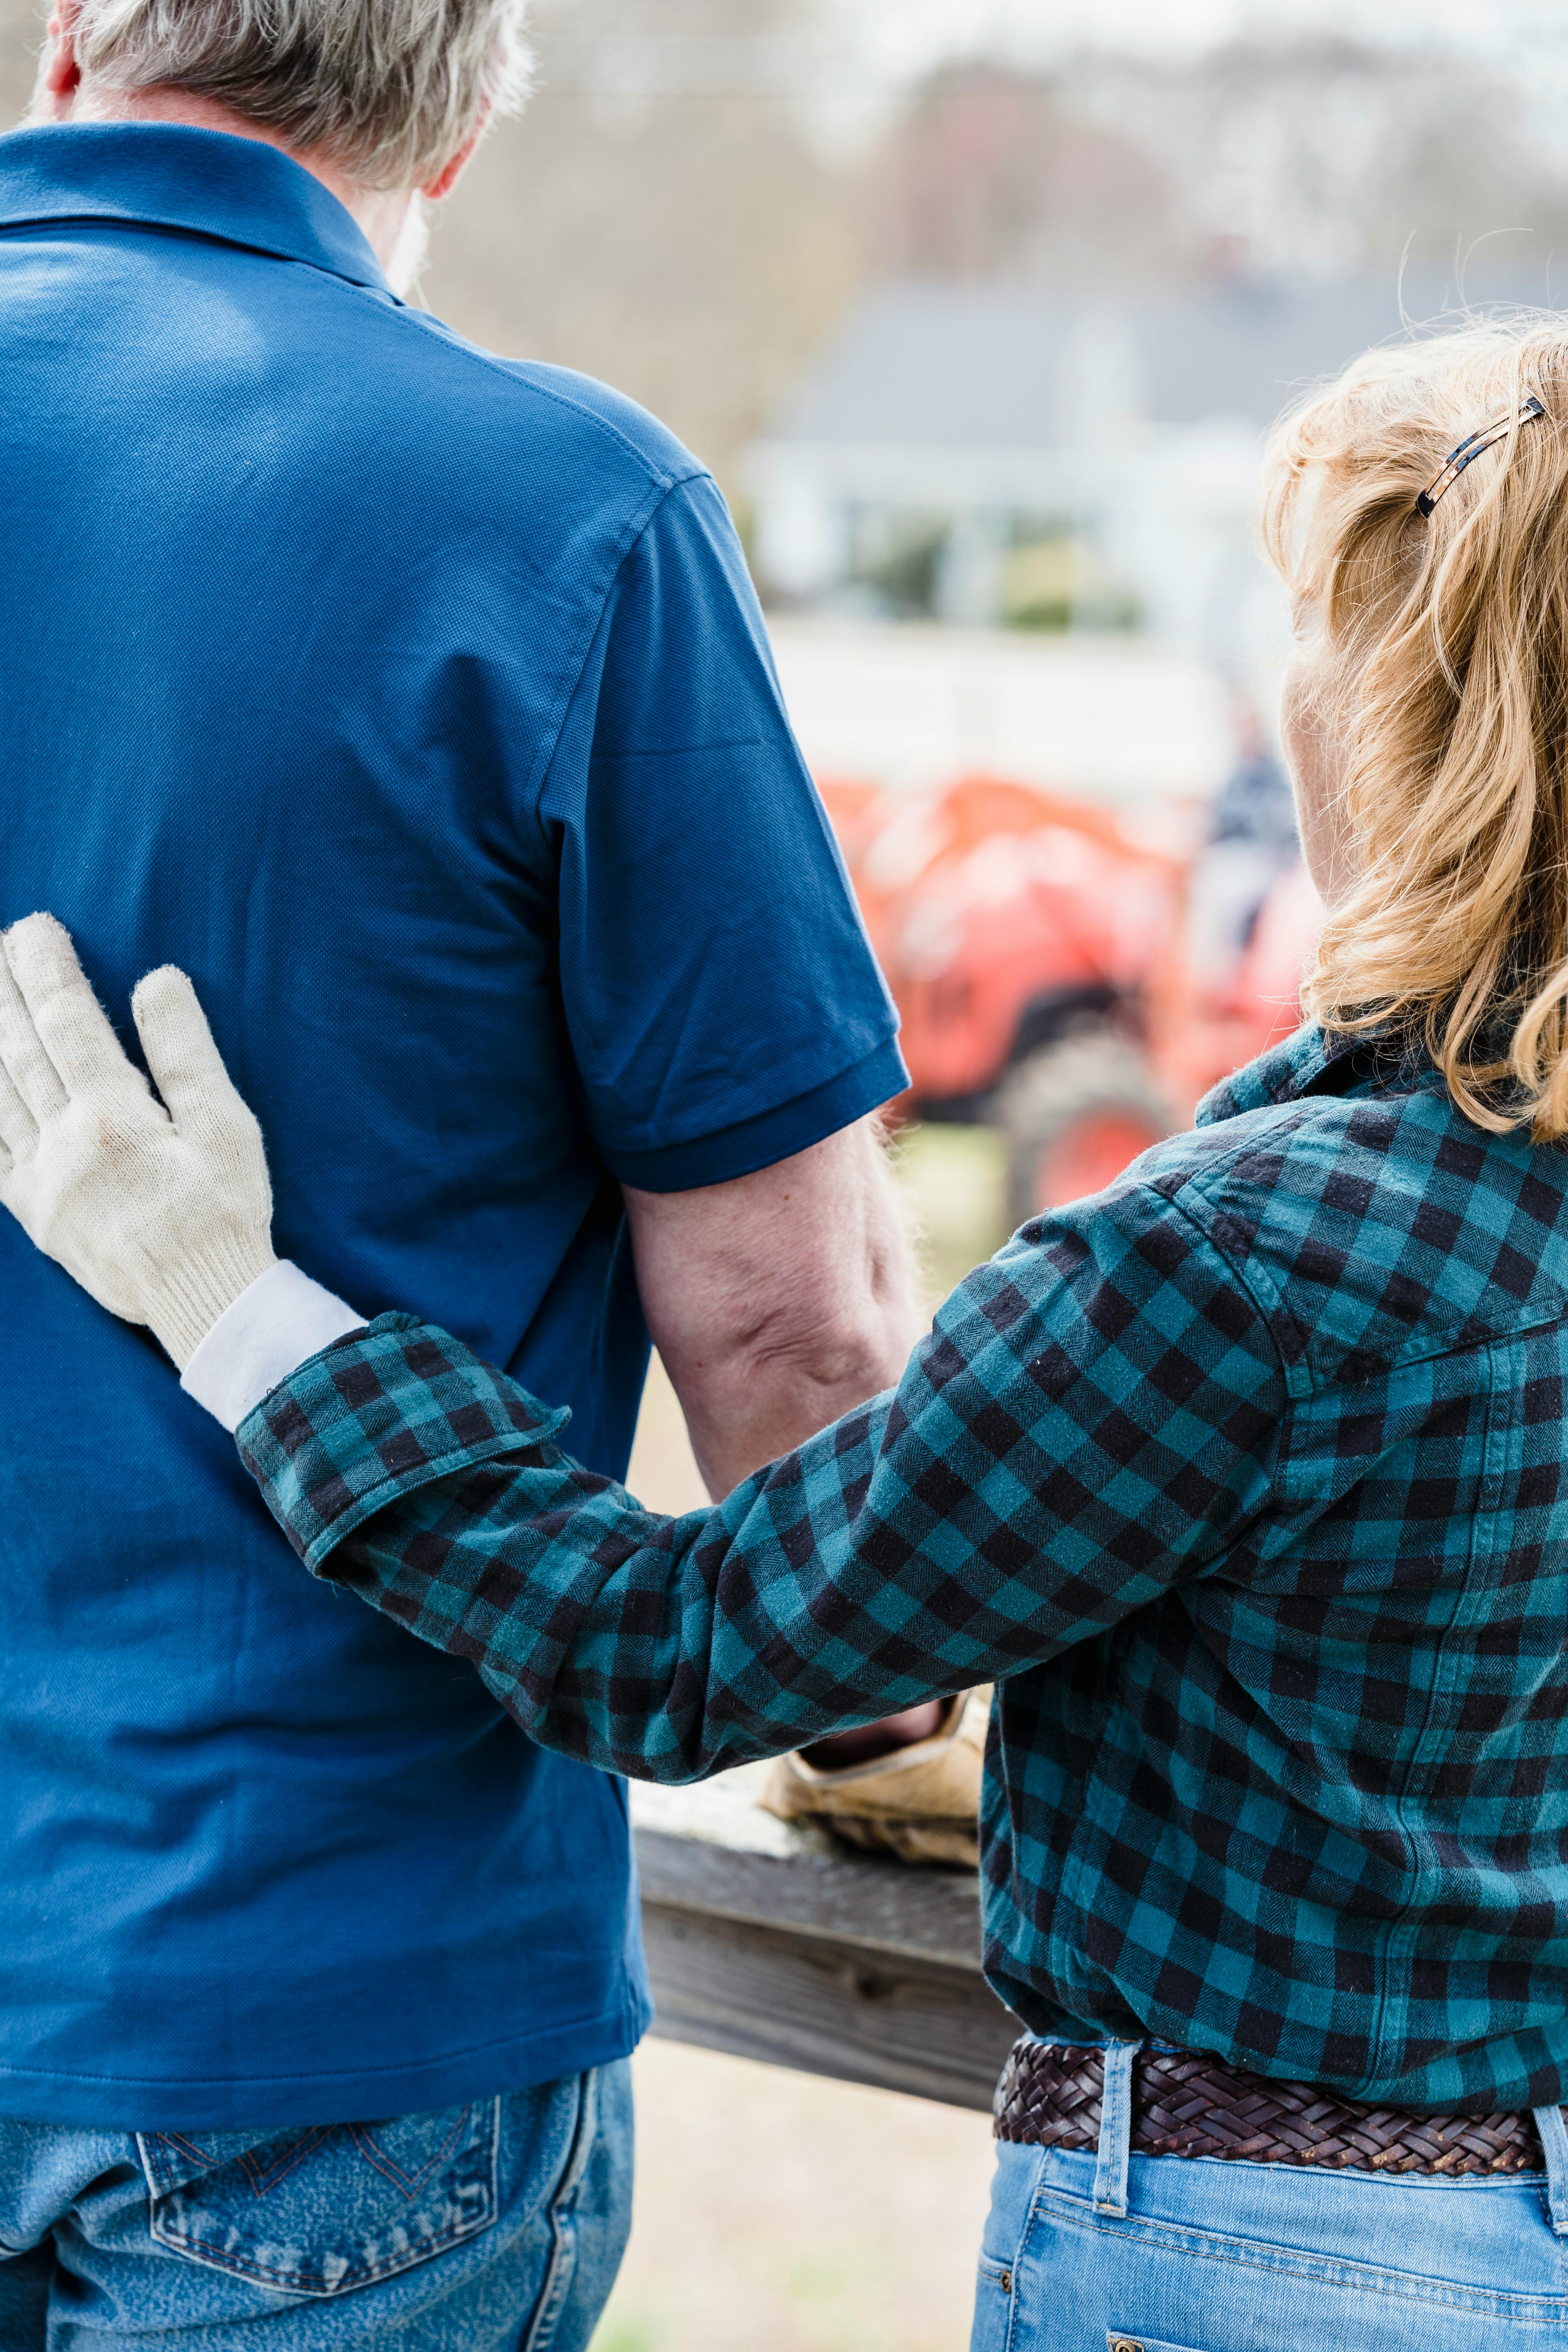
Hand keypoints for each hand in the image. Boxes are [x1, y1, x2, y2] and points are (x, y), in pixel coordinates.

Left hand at [0, 915, 274, 1366]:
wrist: (204, 1300)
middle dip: (5, 988)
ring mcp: (41, 1181)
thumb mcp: (226, 1127)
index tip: (36, 927)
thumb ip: (186, 1053)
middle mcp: (65, 1144)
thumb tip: (158, 982)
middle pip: (22, 1048)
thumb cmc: (225, 1212)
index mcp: (115, 1117)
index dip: (48, 970)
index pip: (70, 1023)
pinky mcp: (34, 1213)